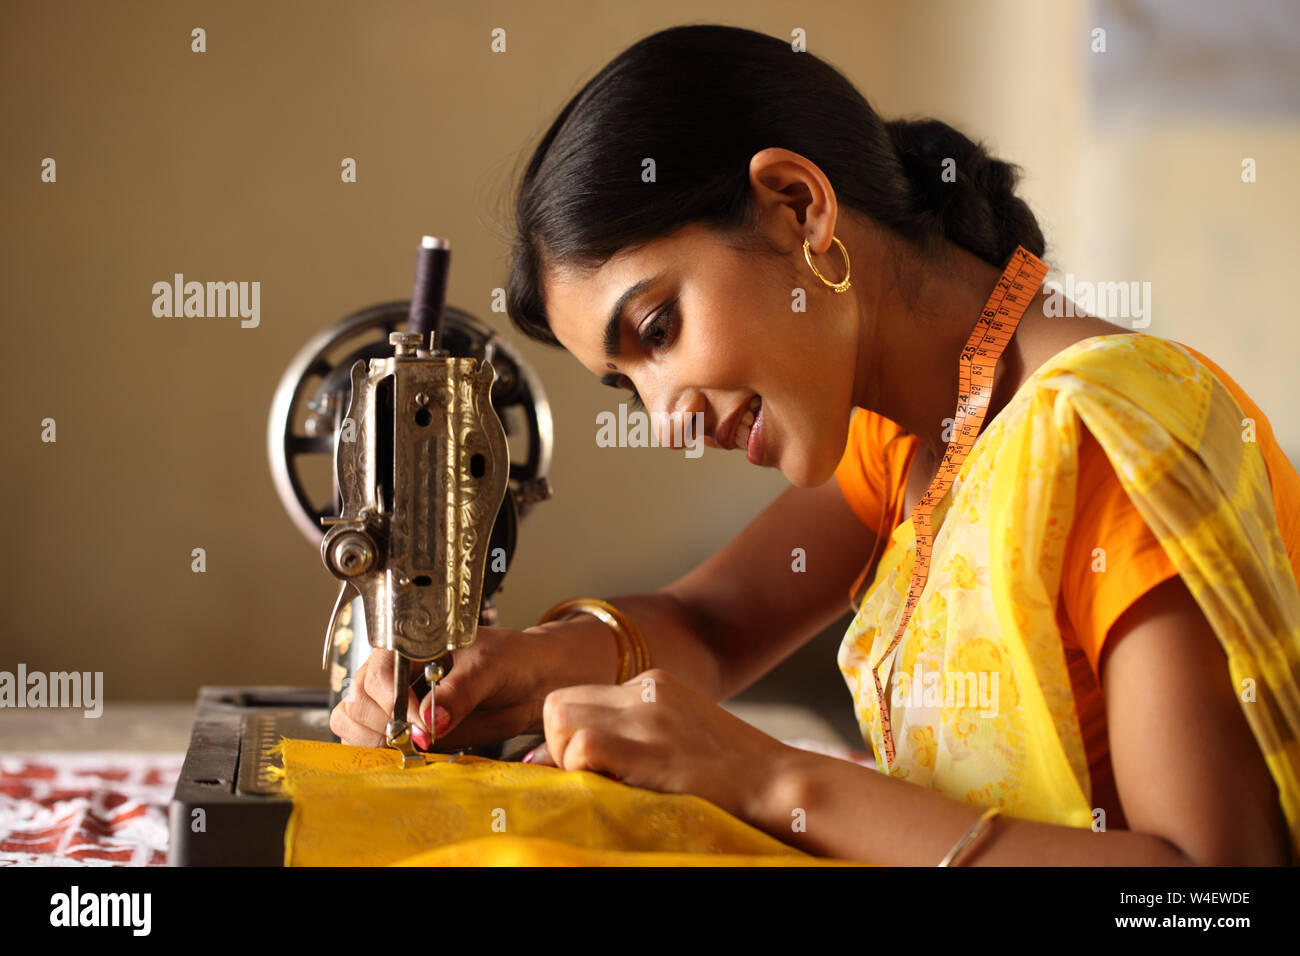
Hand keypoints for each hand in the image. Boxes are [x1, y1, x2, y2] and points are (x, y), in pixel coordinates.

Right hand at [328, 625, 563, 749]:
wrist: (532, 684)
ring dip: (376, 744)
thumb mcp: (489, 668)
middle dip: (380, 727)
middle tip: (413, 741)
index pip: (378, 673)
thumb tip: (430, 721)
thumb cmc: (511, 660)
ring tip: (410, 749)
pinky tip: (408, 757)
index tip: (417, 723)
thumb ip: (459, 692)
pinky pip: (376, 747)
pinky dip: (383, 756)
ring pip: (356, 726)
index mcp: (409, 645)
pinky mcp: (405, 731)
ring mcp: (395, 705)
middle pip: (357, 703)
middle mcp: (394, 674)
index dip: (391, 701)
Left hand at [525, 668, 795, 822]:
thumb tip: (564, 761)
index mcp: (652, 684)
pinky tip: (610, 788)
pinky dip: (579, 770)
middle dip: (558, 743)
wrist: (780, 785)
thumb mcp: (680, 740)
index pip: (576, 697)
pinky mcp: (651, 748)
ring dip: (565, 756)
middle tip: (588, 777)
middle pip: (558, 702)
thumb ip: (630, 739)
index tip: (584, 768)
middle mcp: (644, 689)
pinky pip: (582, 746)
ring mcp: (647, 716)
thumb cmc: (734, 777)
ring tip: (601, 783)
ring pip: (559, 718)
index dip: (567, 735)